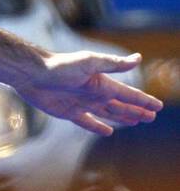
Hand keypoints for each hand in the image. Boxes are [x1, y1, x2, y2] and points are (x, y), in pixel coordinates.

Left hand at [11, 51, 162, 135]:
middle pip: (121, 106)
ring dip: (122, 118)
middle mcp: (95, 94)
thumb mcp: (89, 63)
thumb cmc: (60, 66)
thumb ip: (113, 64)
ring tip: (135, 121)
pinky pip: (87, 122)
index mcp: (103, 84)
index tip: (158, 106)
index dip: (144, 101)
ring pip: (108, 114)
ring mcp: (82, 104)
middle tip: (151, 116)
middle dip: (137, 111)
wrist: (32, 73)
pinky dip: (97, 127)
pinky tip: (108, 132)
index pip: (129, 95)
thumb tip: (138, 58)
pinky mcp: (68, 112)